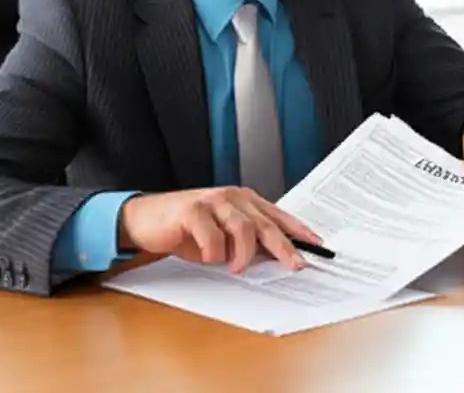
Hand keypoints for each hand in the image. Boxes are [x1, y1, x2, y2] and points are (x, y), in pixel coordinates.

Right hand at [116, 186, 321, 273]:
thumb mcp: (222, 238)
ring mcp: (212, 201)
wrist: (146, 220)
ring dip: (242, 254)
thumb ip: (246, 243)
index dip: (298, 231)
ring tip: (236, 267)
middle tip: (294, 265)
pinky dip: (214, 253)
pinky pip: (213, 237)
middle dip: (284, 247)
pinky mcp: (192, 210)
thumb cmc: (186, 230)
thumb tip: (276, 259)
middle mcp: (231, 197)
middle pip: (266, 223)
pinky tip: (208, 257)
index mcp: (242, 201)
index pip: (277, 215)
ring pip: (243, 229)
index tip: (317, 246)